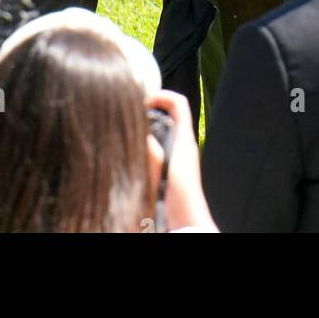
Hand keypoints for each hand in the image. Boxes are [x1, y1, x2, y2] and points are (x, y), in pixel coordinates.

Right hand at [146, 90, 217, 231]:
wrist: (188, 221)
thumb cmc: (183, 197)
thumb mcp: (167, 171)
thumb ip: (153, 154)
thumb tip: (142, 134)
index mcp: (185, 139)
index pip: (179, 103)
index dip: (162, 96)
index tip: (143, 100)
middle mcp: (184, 144)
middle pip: (170, 115)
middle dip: (152, 111)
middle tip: (132, 115)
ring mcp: (179, 157)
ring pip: (163, 131)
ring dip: (149, 129)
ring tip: (130, 133)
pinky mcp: (173, 170)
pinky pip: (160, 148)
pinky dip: (148, 146)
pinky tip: (134, 155)